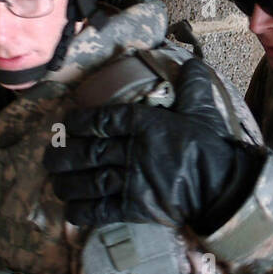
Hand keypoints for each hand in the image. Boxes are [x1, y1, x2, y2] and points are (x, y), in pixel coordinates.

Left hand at [45, 58, 263, 233]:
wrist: (224, 186)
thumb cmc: (212, 147)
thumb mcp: (203, 109)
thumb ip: (192, 85)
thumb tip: (193, 61)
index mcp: (146, 125)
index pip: (105, 120)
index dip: (81, 122)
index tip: (67, 123)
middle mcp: (134, 152)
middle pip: (90, 151)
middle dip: (65, 154)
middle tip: (49, 156)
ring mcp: (134, 181)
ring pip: (90, 181)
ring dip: (68, 182)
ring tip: (54, 182)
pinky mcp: (137, 208)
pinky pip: (103, 210)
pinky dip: (84, 211)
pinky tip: (69, 210)